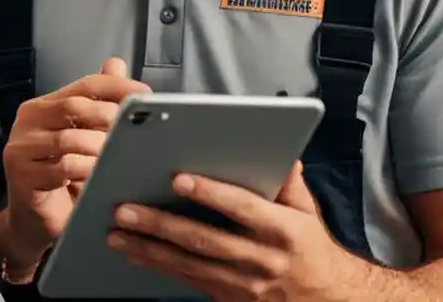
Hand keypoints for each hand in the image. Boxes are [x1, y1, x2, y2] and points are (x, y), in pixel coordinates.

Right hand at [1, 58, 149, 261]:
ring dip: (100, 147)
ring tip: (119, 156)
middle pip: (74, 106)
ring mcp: (20, 147)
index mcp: (44, 106)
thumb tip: (117, 64)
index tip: (143, 93)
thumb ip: (98, 103)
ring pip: (69, 138)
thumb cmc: (60, 177)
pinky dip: (87, 170)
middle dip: (109, 116)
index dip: (115, 86)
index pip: (83, 85)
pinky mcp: (21, 175)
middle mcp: (28, 121)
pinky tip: (100, 176)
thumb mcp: (83, 137)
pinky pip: (62, 168)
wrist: (33, 221)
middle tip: (132, 130)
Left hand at [108, 161, 357, 300]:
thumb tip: (282, 154)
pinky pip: (187, 280)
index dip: (211, 194)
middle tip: (126, 209)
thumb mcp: (309, 213)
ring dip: (148, 249)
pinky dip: (158, 266)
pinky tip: (134, 253)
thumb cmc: (312, 249)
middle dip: (161, 224)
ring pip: (188, 264)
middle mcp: (260, 259)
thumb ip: (290, 183)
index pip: (242, 208)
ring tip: (117, 232)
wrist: (326, 299)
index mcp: (281, 230)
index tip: (179, 179)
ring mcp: (242, 283)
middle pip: (204, 240)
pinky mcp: (228, 298)